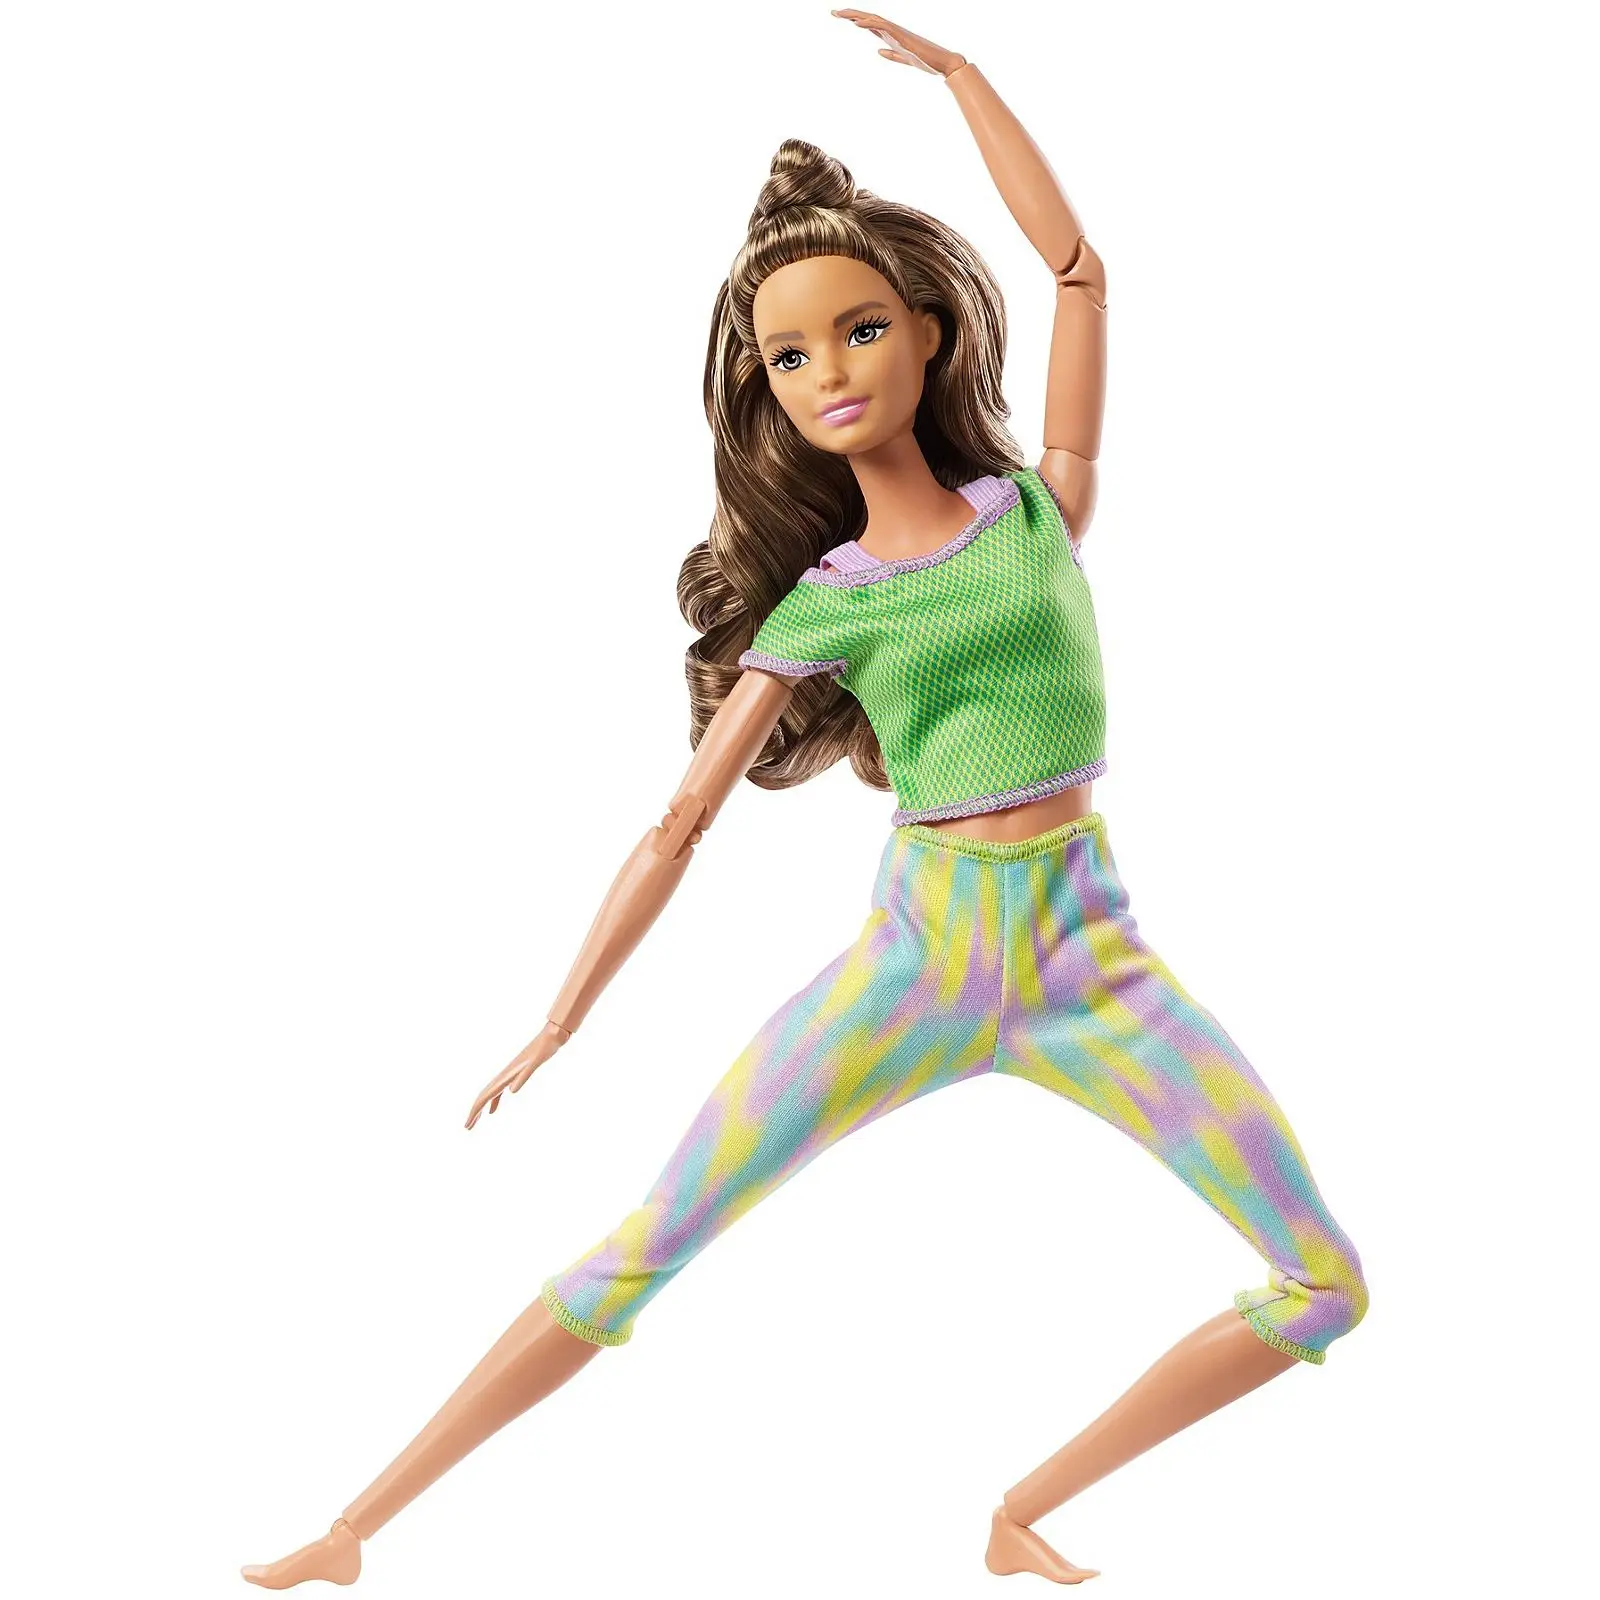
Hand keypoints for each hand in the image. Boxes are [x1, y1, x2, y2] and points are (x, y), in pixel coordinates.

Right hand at [465, 1021, 569, 1129]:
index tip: (467, 1125)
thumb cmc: (544, 1048)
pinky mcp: (515, 1074)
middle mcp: (504, 1075)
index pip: (485, 1096)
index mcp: (506, 1075)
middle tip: (467, 1128)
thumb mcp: (536, 1063)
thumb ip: (524, 1076)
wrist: (551, 1035)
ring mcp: (508, 1075)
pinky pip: (498, 1092)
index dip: (475, 1111)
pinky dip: (494, 1102)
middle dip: (474, 1112)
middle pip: (483, 1096)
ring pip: (490, 1094)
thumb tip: (511, 1091)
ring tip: (475, 1123)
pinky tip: (493, 1111)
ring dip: (481, 1108)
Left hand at [830, 9, 966, 76]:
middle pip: (868, 18)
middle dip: (851, 14)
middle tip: (834, 12)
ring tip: (841, 14)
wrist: (941, 63)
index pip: (869, 24)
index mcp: (891, 36)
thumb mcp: (903, 58)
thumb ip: (891, 54)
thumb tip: (878, 50)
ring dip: (856, 16)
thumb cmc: (925, 61)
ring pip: (872, 19)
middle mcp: (892, 30)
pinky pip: (882, 26)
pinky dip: (868, 23)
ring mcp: (896, 31)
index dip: (855, 20)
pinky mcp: (901, 35)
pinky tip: (856, 24)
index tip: (840, 17)